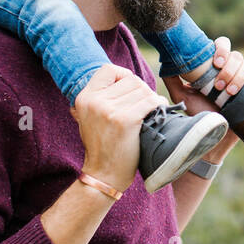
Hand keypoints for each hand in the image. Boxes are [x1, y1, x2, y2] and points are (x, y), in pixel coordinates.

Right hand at [71, 64, 167, 191]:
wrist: (104, 174)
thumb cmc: (104, 146)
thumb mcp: (91, 117)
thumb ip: (103, 98)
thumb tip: (127, 79)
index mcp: (84, 98)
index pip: (108, 69)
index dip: (124, 76)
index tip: (131, 90)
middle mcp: (95, 101)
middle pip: (131, 79)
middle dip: (143, 90)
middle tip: (145, 105)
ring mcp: (109, 110)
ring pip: (143, 90)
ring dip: (152, 99)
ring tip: (150, 111)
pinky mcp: (125, 120)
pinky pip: (150, 102)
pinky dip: (159, 105)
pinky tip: (159, 112)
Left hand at [164, 36, 243, 158]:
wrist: (214, 135)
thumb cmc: (199, 116)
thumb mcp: (183, 96)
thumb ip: (174, 80)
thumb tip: (168, 63)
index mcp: (215, 67)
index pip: (221, 45)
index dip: (221, 50)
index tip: (216, 64)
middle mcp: (230, 69)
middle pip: (235, 55)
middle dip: (228, 70)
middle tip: (219, 86)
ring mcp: (243, 77)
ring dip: (238, 76)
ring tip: (230, 92)